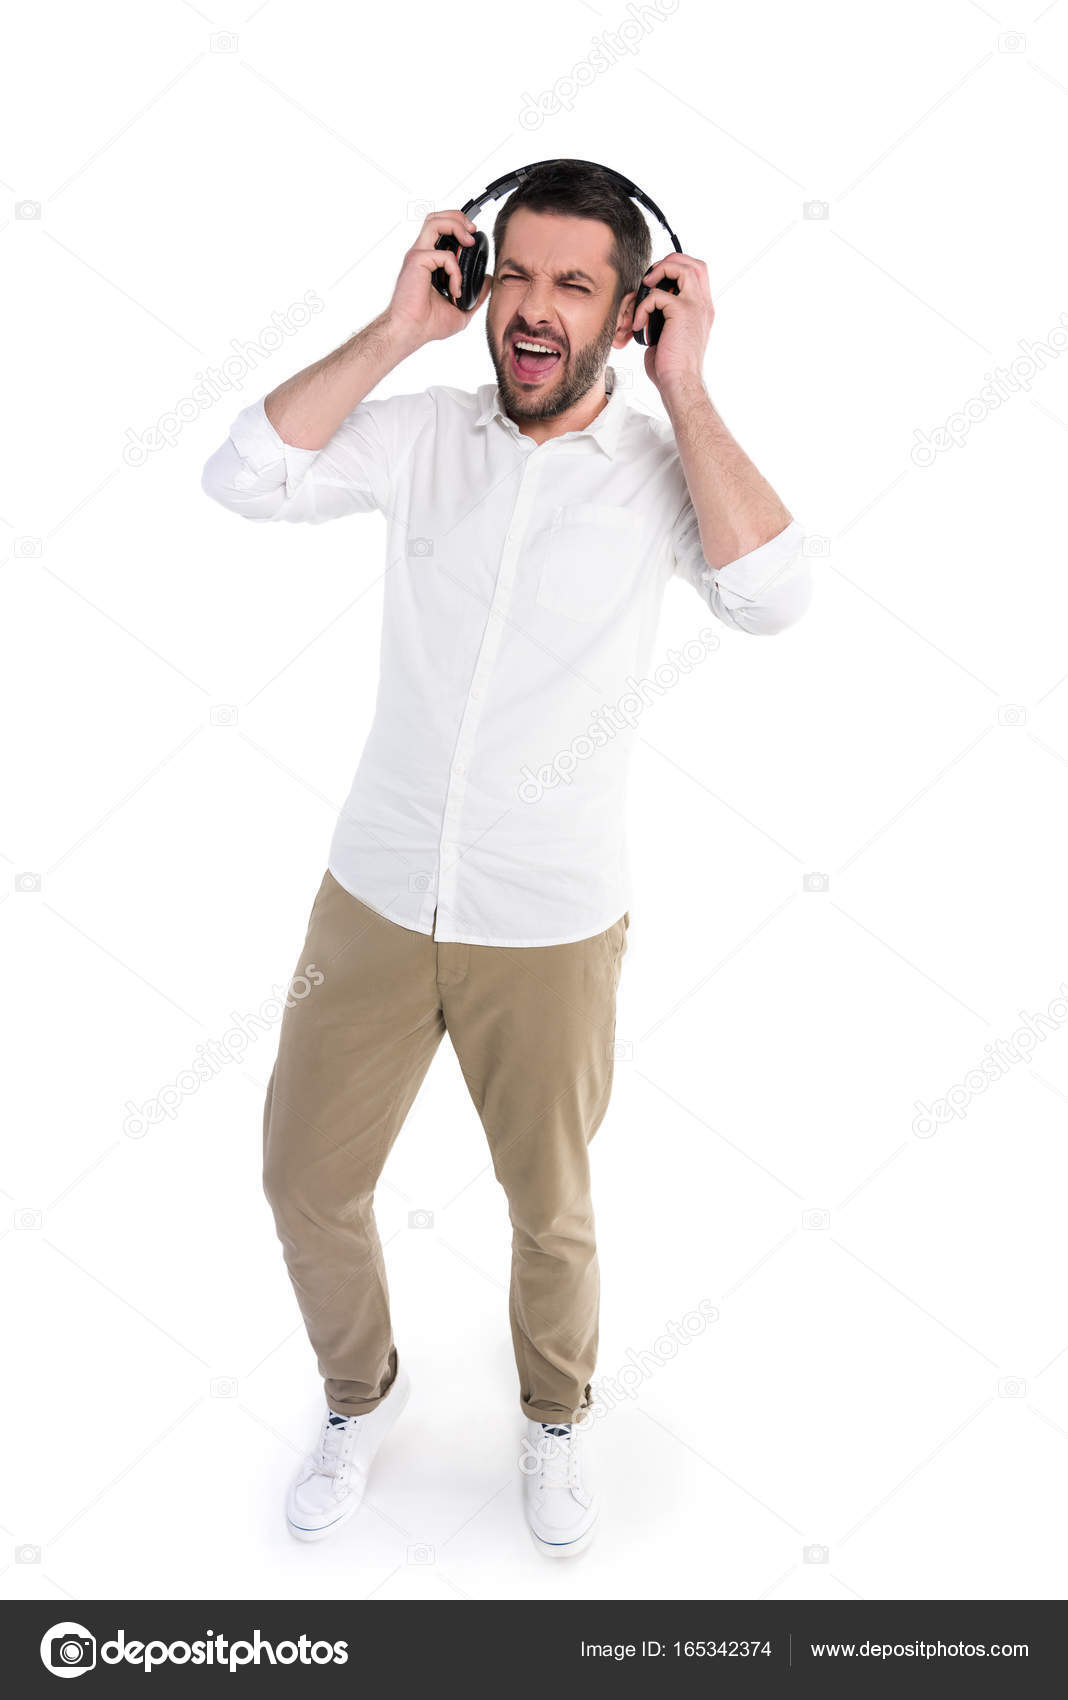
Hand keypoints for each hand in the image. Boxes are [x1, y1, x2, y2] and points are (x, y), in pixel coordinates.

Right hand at [385, 209, 492, 347]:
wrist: (411, 332)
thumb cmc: (427, 324)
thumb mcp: (462, 309)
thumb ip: (476, 294)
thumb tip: (488, 281)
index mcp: (429, 262)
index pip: (440, 230)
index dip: (457, 226)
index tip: (472, 238)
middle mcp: (422, 255)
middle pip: (437, 217)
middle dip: (458, 217)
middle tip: (473, 231)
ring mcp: (418, 255)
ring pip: (435, 221)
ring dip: (456, 226)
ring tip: (469, 242)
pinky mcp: (417, 260)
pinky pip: (444, 255)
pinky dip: (456, 271)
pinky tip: (456, 289)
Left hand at [632, 253, 713, 393]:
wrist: (679, 383)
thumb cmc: (672, 367)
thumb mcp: (671, 336)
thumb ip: (667, 318)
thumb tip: (650, 311)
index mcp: (702, 310)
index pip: (698, 274)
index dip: (678, 267)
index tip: (658, 279)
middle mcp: (702, 305)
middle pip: (694, 264)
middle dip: (669, 262)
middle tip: (651, 278)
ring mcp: (694, 307)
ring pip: (682, 268)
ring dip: (659, 273)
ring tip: (645, 288)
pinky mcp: (681, 312)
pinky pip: (656, 295)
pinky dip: (642, 307)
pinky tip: (638, 324)